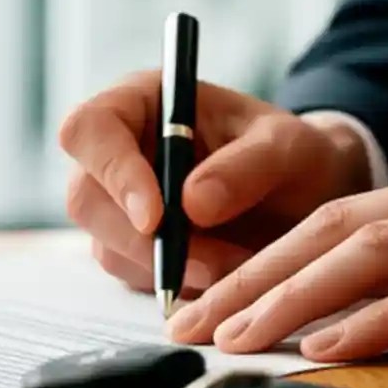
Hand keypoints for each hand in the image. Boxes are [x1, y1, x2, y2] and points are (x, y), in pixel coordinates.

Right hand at [58, 69, 373, 296]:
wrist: (302, 196)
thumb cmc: (290, 154)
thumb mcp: (287, 147)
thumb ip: (247, 165)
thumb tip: (191, 204)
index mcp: (140, 103)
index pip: (90, 129)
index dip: (113, 173)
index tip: (157, 218)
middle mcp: (116, 152)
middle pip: (85, 199)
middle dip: (141, 240)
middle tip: (208, 263)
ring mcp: (117, 205)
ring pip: (107, 247)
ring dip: (166, 269)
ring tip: (233, 266)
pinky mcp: (131, 249)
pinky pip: (132, 276)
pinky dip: (174, 284)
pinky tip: (220, 274)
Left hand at [168, 152, 387, 360]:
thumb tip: (365, 294)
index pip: (337, 214)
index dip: (263, 256)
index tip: (207, 296)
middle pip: (335, 225)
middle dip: (253, 273)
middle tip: (192, 318)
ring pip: (375, 251)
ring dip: (294, 295)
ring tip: (237, 335)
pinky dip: (380, 318)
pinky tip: (329, 344)